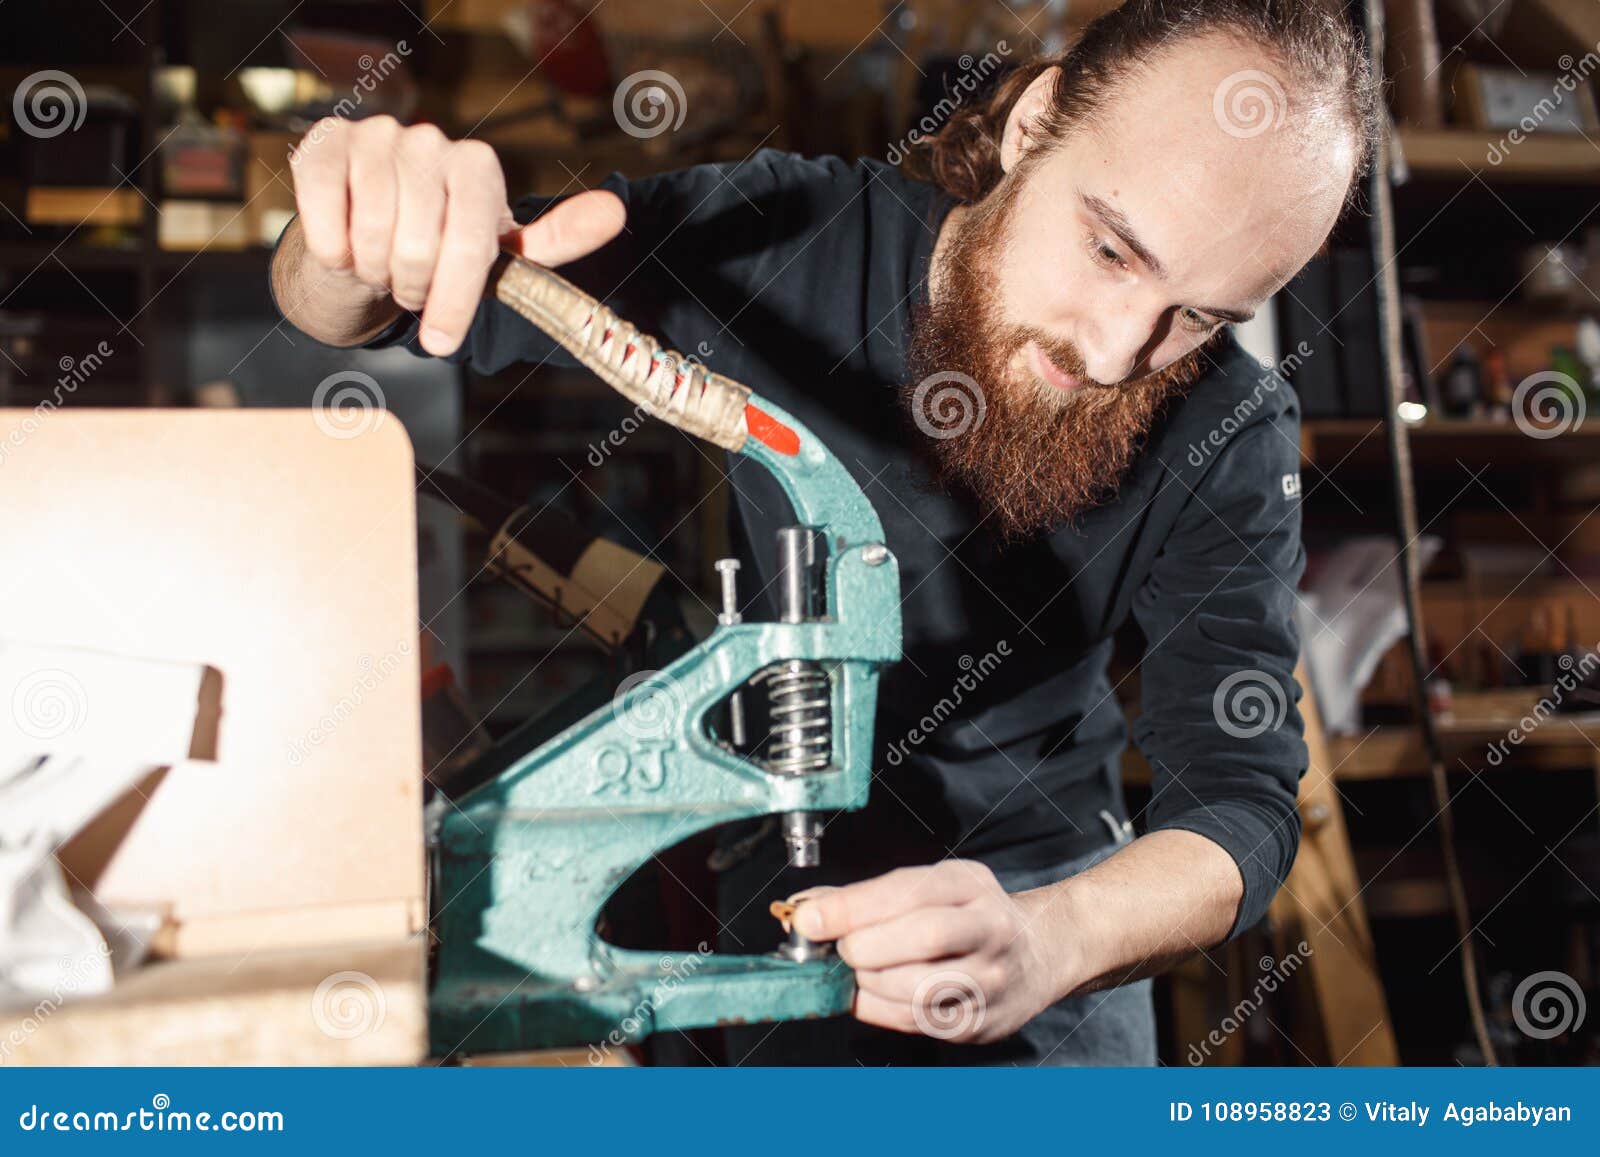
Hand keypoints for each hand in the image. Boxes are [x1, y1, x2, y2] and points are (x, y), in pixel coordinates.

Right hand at [287, 115, 624, 354]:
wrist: (365, 239)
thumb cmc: (438, 248)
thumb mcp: (501, 253)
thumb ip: (556, 238)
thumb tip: (616, 212)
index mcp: (479, 167)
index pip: (473, 244)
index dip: (455, 299)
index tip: (442, 338)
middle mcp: (431, 142)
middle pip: (420, 246)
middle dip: (411, 287)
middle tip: (408, 287)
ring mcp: (376, 138)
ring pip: (373, 234)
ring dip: (374, 270)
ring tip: (380, 265)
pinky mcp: (324, 145)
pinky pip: (326, 216)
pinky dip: (333, 251)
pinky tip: (343, 249)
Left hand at [794, 861, 1069, 1043]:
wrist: (1038, 954)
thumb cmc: (970, 914)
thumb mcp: (932, 885)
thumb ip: (870, 895)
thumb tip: (807, 908)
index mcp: (971, 885)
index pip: (909, 891)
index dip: (852, 906)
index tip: (809, 918)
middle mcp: (989, 930)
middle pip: (920, 938)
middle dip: (863, 945)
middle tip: (841, 947)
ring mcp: (990, 980)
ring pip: (916, 988)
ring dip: (868, 981)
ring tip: (858, 969)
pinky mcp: (979, 1023)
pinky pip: (916, 1021)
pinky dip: (879, 1008)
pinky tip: (870, 993)